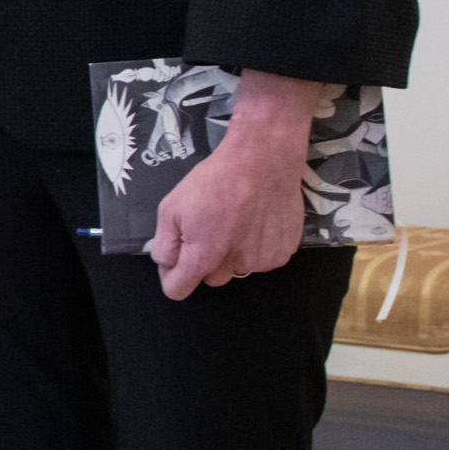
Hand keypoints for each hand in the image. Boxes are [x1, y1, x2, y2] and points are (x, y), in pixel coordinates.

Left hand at [150, 68, 324, 300]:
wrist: (263, 159)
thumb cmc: (216, 180)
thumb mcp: (171, 207)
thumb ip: (164, 244)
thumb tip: (166, 264)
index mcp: (204, 258)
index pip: (178, 290)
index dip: (172, 276)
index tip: (175, 261)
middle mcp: (235, 265)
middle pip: (210, 278)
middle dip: (205, 261)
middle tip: (208, 228)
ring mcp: (263, 261)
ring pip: (237, 268)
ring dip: (233, 253)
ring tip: (235, 220)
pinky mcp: (283, 251)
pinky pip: (262, 259)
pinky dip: (256, 246)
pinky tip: (255, 221)